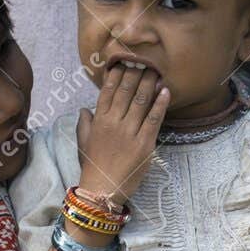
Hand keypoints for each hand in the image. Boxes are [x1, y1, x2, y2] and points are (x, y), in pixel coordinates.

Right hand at [76, 63, 169, 207]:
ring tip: (157, 70)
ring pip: (141, 101)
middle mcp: (114, 122)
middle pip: (126, 91)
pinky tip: (166, 91)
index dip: (117, 74)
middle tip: (145, 60)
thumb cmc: (92, 167)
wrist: (102, 190)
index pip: (108, 90)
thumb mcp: (83, 143)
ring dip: (150, 83)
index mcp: (99, 120)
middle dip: (136, 73)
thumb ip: (84, 123)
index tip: (124, 62)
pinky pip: (154, 119)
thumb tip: (85, 109)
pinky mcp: (144, 143)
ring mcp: (129, 132)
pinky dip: (161, 103)